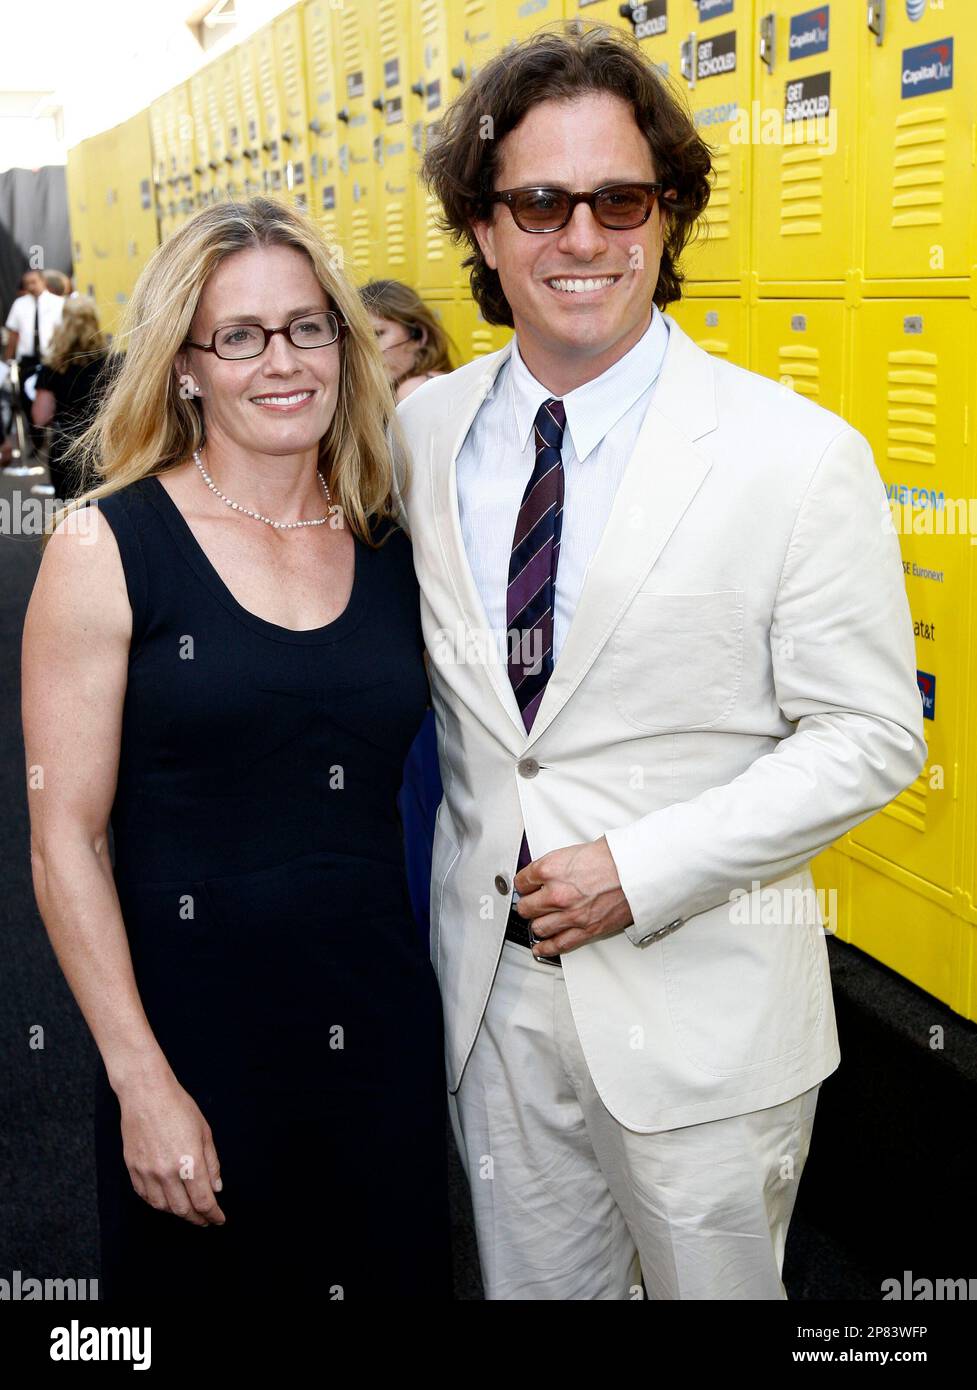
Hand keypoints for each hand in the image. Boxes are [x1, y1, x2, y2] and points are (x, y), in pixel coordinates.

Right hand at [117, 1067, 225, 1225]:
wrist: (146, 1094)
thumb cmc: (178, 1107)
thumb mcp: (204, 1132)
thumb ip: (211, 1163)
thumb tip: (215, 1188)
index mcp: (189, 1162)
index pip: (203, 1201)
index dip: (212, 1214)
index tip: (218, 1219)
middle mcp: (167, 1172)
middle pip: (183, 1209)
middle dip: (197, 1218)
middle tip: (206, 1219)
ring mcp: (147, 1172)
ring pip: (163, 1207)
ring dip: (177, 1212)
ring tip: (188, 1210)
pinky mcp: (132, 1168)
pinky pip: (145, 1196)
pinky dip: (158, 1203)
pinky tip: (166, 1201)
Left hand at [512, 836, 633, 957]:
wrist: (637, 870)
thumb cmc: (613, 858)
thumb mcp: (574, 852)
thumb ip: (556, 866)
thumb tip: (547, 873)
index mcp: (550, 869)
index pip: (522, 882)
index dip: (523, 885)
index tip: (525, 887)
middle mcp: (556, 893)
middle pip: (526, 907)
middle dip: (528, 906)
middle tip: (531, 904)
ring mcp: (570, 914)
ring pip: (538, 927)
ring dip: (538, 925)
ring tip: (540, 921)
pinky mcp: (585, 930)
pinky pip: (558, 944)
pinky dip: (546, 948)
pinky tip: (540, 947)